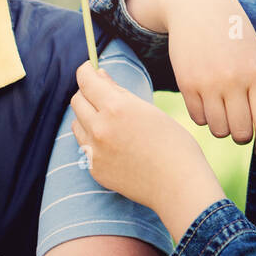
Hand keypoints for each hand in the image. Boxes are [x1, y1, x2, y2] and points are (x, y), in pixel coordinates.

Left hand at [70, 61, 223, 234]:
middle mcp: (100, 128)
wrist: (179, 186)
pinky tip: (115, 144)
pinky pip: (86, 147)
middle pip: (77, 101)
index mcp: (116, 108)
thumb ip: (119, 92)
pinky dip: (94, 140)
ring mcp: (95, 151)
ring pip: (77, 124)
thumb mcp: (149, 110)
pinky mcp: (95, 169)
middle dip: (87, 93)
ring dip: (87, 117)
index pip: (86, 81)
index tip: (89, 69)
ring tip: (110, 121)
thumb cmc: (173, 144)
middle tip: (101, 94)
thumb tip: (99, 76)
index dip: (86, 71)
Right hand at [161, 0, 255, 157]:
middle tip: (241, 127)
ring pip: (218, 130)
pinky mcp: (186, 84)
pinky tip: (208, 102)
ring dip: (223, 127)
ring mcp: (208, 83)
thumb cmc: (234, 36)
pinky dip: (204, 117)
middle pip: (241, 133)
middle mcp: (233, 80)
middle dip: (243, 136)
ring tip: (224, 111)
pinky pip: (198, 119)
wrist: (198, 6)